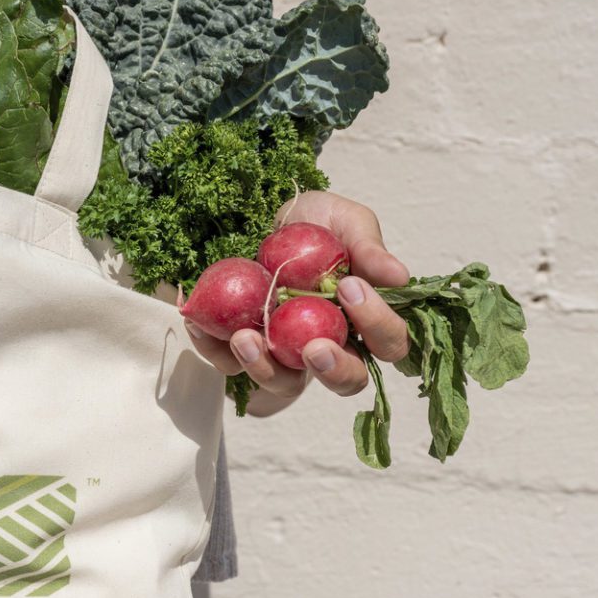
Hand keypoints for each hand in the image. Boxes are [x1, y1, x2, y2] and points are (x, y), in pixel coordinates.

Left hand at [184, 190, 411, 416]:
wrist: (259, 214)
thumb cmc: (312, 223)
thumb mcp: (345, 221)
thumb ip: (369, 248)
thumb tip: (399, 277)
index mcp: (365, 320)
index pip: (388, 342)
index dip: (376, 325)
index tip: (349, 288)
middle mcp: (330, 344)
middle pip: (346, 382)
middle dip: (332, 371)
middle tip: (314, 348)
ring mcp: (286, 353)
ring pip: (284, 383)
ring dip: (265, 368)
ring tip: (244, 338)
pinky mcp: (245, 350)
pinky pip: (228, 364)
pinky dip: (212, 347)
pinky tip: (198, 323)